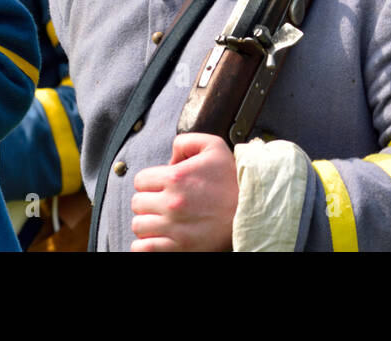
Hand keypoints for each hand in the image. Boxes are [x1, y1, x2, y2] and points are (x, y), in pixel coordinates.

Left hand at [129, 133, 237, 251]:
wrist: (252, 210)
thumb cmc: (233, 179)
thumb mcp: (214, 146)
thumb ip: (186, 141)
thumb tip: (170, 156)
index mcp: (175, 177)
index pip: (140, 181)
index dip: (149, 182)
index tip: (160, 187)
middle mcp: (172, 203)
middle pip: (138, 203)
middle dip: (148, 201)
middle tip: (162, 203)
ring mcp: (175, 228)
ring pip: (139, 226)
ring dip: (147, 223)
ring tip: (160, 220)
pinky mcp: (180, 248)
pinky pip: (144, 249)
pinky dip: (145, 245)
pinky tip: (156, 238)